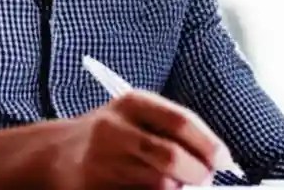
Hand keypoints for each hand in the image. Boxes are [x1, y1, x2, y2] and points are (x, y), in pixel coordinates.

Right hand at [47, 90, 232, 189]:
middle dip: (197, 172)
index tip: (225, 160)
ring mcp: (102, 161)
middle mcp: (114, 129)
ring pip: (158, 184)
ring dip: (177, 188)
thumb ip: (174, 131)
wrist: (59, 154)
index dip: (208, 143)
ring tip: (180, 183)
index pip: (181, 121)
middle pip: (170, 157)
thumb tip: (216, 159)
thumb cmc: (113, 133)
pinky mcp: (95, 187)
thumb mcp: (140, 116)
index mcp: (132, 103)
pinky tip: (155, 188)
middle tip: (207, 178)